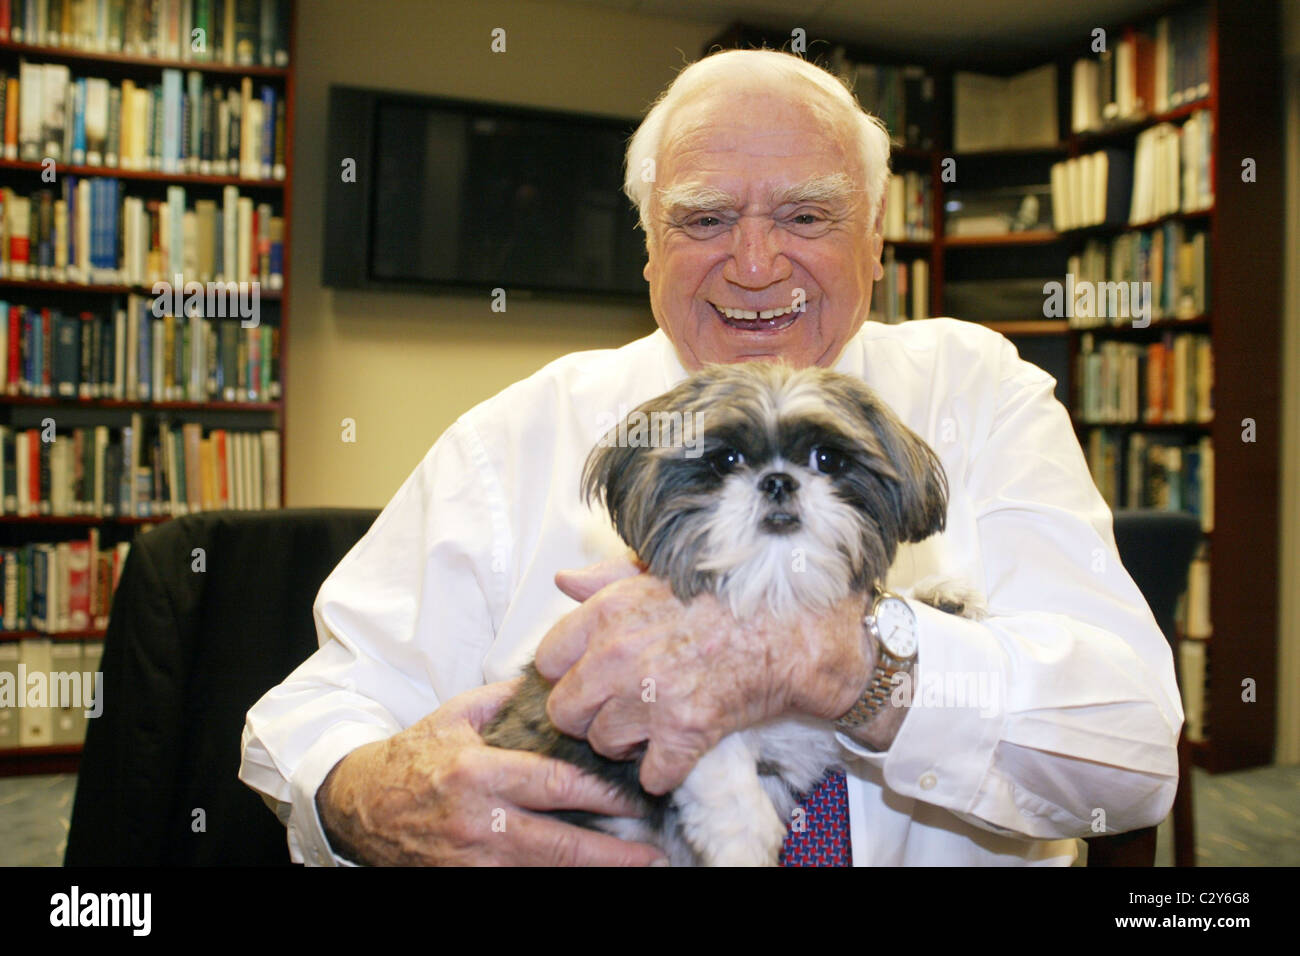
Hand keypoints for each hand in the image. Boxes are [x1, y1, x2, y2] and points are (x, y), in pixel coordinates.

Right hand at [315, 679, 666, 865]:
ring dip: (591, 872)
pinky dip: (554, 880)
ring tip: (634, 867)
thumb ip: (508, 699)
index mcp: (479, 773)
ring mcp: (472, 860)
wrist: (360, 805)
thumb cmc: (414, 756)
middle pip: (558, 844)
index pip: (553, 785)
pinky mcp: (465, 881)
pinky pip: (519, 883)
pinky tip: (586, 876)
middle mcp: (479, 821)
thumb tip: (558, 681)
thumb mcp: (456, 715)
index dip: (600, 794)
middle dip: (611, 853)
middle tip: (652, 852)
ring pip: (544, 872)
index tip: (635, 795)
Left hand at [538, 556, 872, 793]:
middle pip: (566, 711)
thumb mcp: (661, 572)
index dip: (569, 673)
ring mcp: (649, 695)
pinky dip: (665, 772)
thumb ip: (606, 578)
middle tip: (621, 707)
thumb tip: (565, 581)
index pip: (548, 661)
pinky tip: (680, 750)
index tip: (592, 676)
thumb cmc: (731, 596)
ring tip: (654, 724)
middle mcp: (619, 654)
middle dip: (590, 714)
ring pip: (604, 744)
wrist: (794, 629)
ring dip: (627, 743)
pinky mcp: (684, 731)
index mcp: (608, 612)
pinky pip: (652, 775)